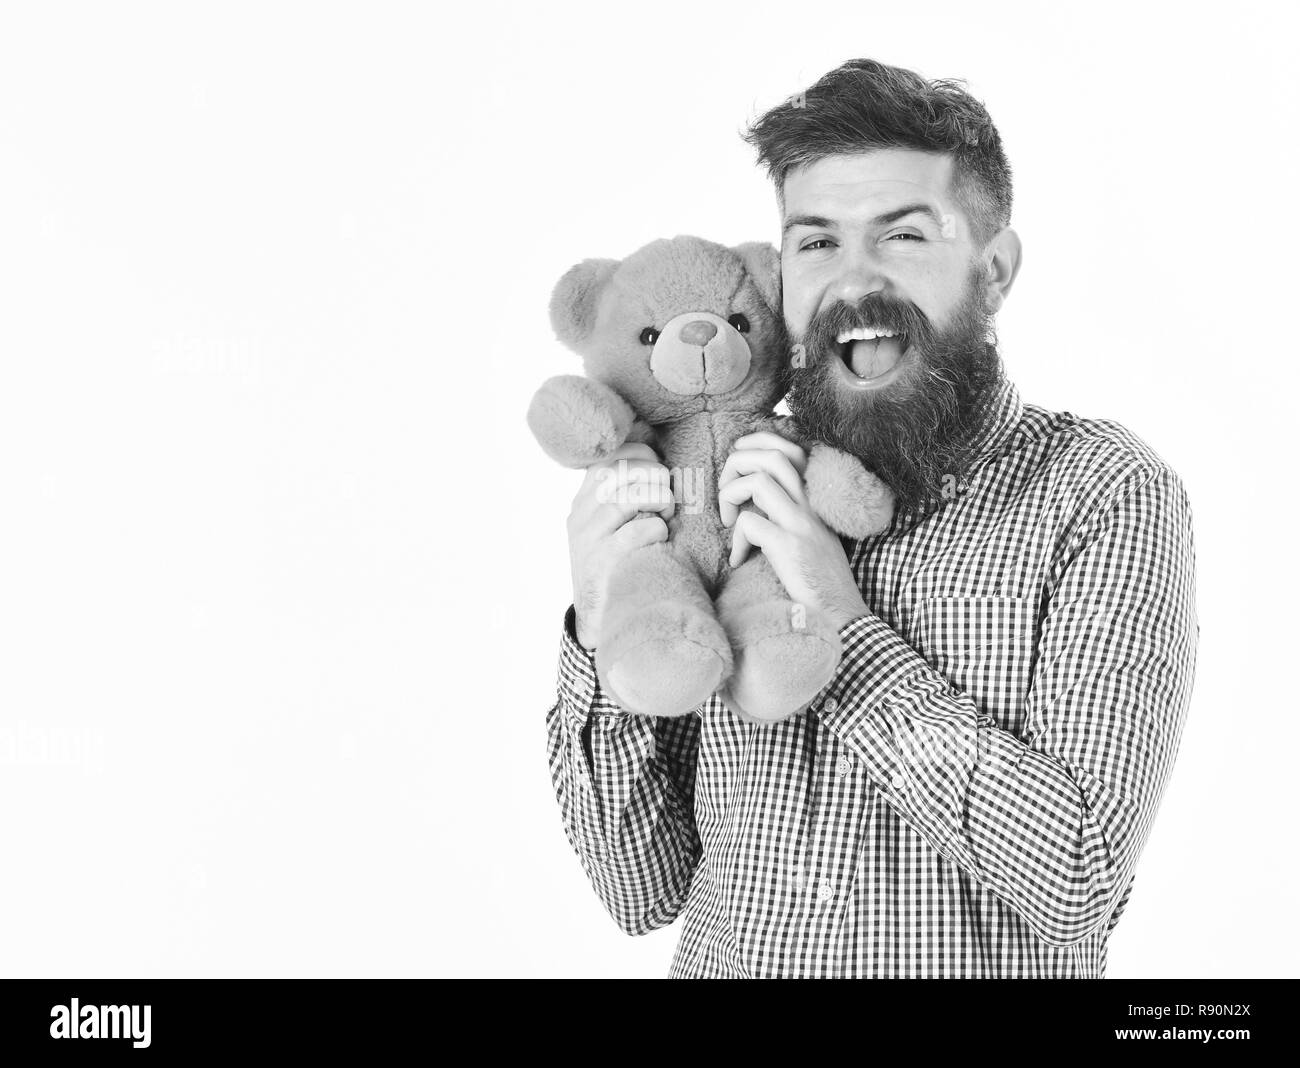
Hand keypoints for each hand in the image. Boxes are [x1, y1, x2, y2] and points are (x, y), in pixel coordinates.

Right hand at [566, 443, 674, 649]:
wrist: (596, 613)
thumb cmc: (615, 561)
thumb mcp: (610, 523)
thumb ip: (625, 493)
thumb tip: (660, 463)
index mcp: (584, 497)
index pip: (611, 456)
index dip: (643, 456)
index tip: (660, 473)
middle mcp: (582, 512)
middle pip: (623, 471)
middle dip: (656, 478)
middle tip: (667, 500)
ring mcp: (589, 536)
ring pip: (630, 497)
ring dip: (660, 501)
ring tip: (666, 516)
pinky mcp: (602, 560)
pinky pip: (637, 531)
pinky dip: (657, 529)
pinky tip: (660, 538)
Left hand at [719, 432, 869, 631]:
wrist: (841, 614)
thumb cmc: (819, 581)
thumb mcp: (808, 537)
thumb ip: (788, 514)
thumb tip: (752, 503)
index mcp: (814, 500)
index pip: (792, 449)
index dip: (759, 442)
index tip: (739, 455)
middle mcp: (810, 505)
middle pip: (772, 455)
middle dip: (737, 463)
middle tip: (727, 493)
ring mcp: (800, 523)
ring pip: (758, 479)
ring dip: (731, 493)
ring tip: (730, 520)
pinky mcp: (789, 546)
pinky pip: (749, 523)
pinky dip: (736, 540)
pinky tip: (739, 560)